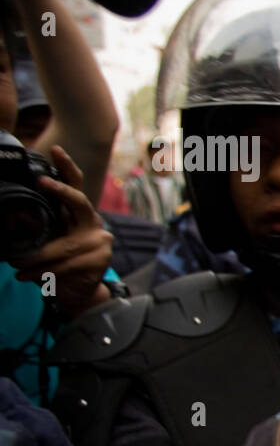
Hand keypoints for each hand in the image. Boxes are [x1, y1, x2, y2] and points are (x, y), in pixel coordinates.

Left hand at [10, 146, 111, 317]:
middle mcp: (92, 223)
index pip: (77, 185)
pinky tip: (28, 277)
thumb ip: (38, 227)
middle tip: (42, 181)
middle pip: (80, 201)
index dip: (66, 167)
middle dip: (60, 190)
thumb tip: (14, 214)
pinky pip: (65, 265)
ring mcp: (99, 242)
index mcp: (78, 215)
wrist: (78, 294)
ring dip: (36, 258)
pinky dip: (43, 272)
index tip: (53, 151)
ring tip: (17, 266)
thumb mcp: (47, 242)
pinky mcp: (99, 261)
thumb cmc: (59, 265)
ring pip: (63, 246)